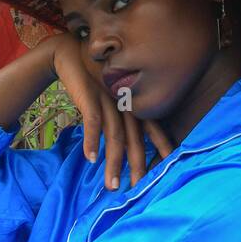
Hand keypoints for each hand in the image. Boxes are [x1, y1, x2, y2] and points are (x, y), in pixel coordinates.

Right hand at [48, 34, 174, 189]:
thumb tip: (126, 145)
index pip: (153, 130)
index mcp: (134, 104)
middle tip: (140, 190)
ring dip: (113, 163)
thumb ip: (121, 118)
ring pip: (114, 137)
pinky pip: (92, 121)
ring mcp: (108, 100)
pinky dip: (91, 140)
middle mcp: (125, 104)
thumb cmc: (94, 79)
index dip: (162, 148)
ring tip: (111, 186)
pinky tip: (90, 159)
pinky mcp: (90, 96)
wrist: (71, 52)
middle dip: (138, 166)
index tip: (169, 169)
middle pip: (135, 140)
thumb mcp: (113, 97)